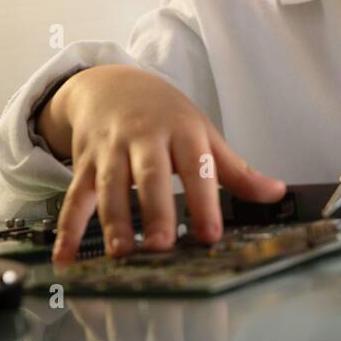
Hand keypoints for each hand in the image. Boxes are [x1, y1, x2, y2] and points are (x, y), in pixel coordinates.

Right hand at [42, 65, 286, 264]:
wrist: (111, 84)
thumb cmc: (164, 114)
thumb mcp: (202, 132)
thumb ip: (236, 169)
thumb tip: (275, 192)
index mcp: (181, 131)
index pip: (196, 167)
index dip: (204, 200)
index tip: (210, 233)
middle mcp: (144, 139)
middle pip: (150, 174)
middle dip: (155, 209)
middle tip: (161, 244)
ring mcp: (111, 150)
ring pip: (110, 185)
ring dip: (114, 220)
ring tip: (121, 252)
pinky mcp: (85, 163)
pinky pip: (74, 196)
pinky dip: (68, 227)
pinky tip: (65, 256)